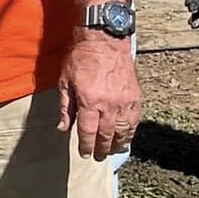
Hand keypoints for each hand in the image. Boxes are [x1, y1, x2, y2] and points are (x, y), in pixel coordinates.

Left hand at [58, 34, 140, 158]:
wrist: (104, 40)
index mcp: (90, 101)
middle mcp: (109, 104)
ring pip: (124, 130)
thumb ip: (65, 108)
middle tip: (98, 157)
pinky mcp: (135, 96)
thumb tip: (62, 128)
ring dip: (118, 143)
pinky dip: (131, 131)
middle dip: (102, 148)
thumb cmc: (80, 59)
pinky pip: (134, 120)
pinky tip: (126, 137)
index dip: (86, 146)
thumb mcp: (64, 82)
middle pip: (107, 134)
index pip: (88, 132)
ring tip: (112, 151)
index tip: (84, 154)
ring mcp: (125, 101)